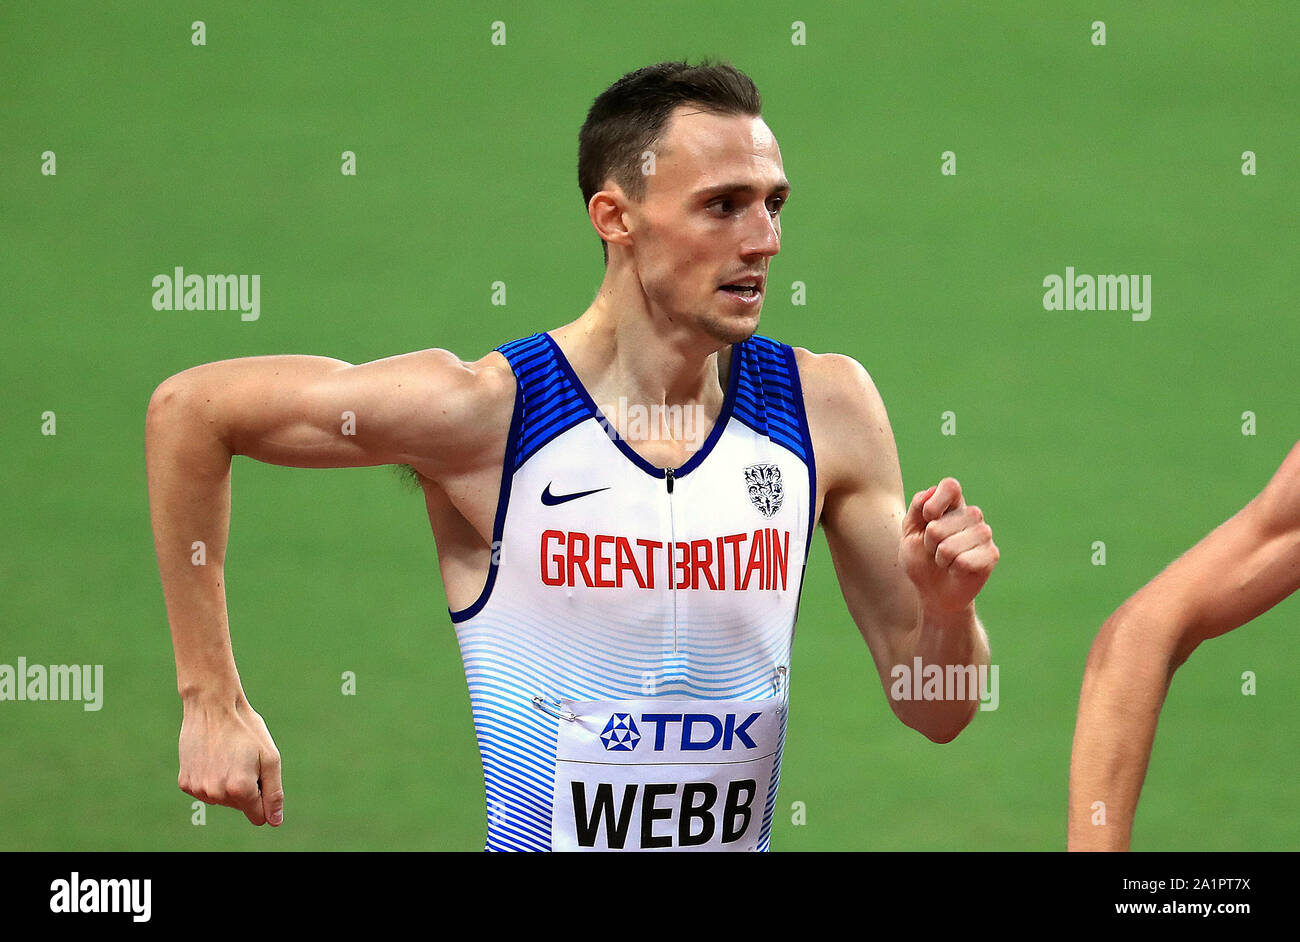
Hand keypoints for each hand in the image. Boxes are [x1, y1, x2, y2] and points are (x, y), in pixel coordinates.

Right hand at [178, 692, 283, 826]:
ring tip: (228, 756)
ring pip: (222, 800)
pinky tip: (212, 758)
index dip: (264, 797)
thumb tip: (274, 821)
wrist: (212, 706)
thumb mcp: (270, 758)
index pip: (258, 816)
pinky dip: (211, 779)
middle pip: (241, 807)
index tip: (260, 775)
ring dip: (228, 784)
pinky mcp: (185, 783)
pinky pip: (205, 791)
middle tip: (243, 760)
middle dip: (246, 788)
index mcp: (241, 789)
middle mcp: (217, 794)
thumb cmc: (246, 730)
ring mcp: (198, 789)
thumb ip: (274, 793)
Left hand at [901, 477, 998, 614]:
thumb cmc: (921, 559)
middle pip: (938, 526)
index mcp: (953, 504)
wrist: (934, 591)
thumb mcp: (910, 532)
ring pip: (949, 546)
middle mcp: (971, 515)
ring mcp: (984, 533)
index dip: (934, 503)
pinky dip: (954, 569)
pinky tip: (958, 569)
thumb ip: (916, 509)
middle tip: (935, 550)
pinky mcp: (991, 554)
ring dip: (940, 558)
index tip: (927, 518)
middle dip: (929, 543)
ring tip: (945, 560)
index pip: (950, 486)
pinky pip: (964, 561)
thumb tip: (930, 491)